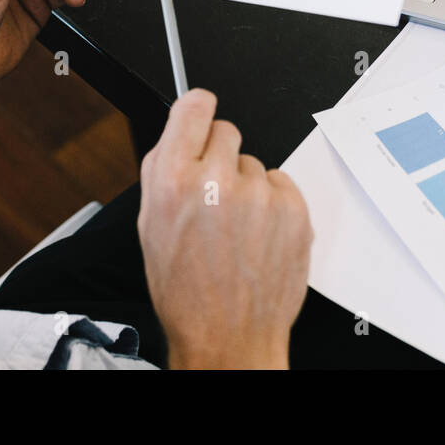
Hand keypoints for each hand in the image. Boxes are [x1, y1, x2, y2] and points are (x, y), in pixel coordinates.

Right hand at [137, 89, 312, 368]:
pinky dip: (272, 204)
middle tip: (215, 192)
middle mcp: (216, 181)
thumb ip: (162, 173)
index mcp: (172, 182)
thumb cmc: (187, 292)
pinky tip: (258, 236)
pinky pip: (280, 184)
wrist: (229, 336)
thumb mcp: (151, 227)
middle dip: (219, 154)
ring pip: (253, 163)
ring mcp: (259, 194)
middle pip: (226, 130)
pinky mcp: (293, 208)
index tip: (200, 110)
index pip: (192, 107)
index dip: (196, 108)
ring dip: (246, 186)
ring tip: (236, 229)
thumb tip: (177, 135)